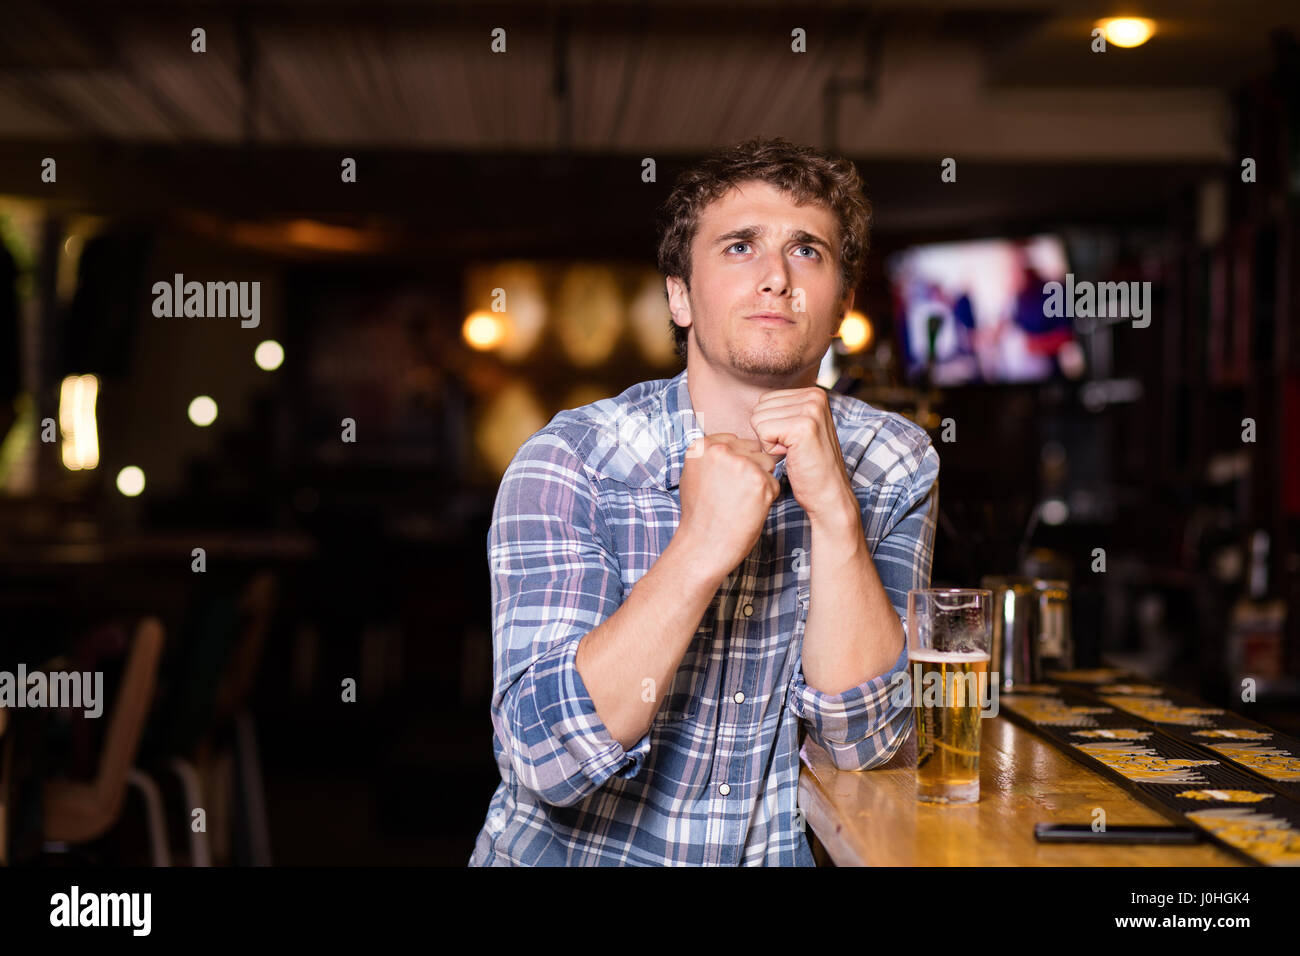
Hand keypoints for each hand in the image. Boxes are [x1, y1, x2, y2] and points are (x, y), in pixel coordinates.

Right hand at [677, 434, 780, 578]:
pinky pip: (775, 483)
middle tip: (734, 494)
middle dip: (751, 469)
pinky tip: (749, 509)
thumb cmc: (700, 516)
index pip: (736, 441)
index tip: (727, 481)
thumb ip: (712, 457)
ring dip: (761, 482)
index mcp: (702, 446)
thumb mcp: (693, 475)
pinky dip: (767, 498)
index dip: (737, 462)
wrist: (703, 545)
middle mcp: (720, 450)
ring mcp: (741, 464)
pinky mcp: (759, 481)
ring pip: (767, 464)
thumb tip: (733, 447)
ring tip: (741, 501)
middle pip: (754, 449)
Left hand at [749, 387, 854, 524]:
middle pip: (759, 408)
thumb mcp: (799, 428)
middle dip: (768, 433)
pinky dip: (771, 450)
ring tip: (793, 452)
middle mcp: (815, 395)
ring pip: (758, 419)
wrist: (828, 493)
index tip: (793, 441)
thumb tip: (756, 404)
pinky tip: (791, 456)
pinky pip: (763, 432)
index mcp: (814, 392)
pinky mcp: (803, 426)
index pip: (765, 400)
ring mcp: (811, 409)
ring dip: (770, 442)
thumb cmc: (809, 466)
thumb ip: (784, 410)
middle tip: (793, 449)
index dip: (771, 426)